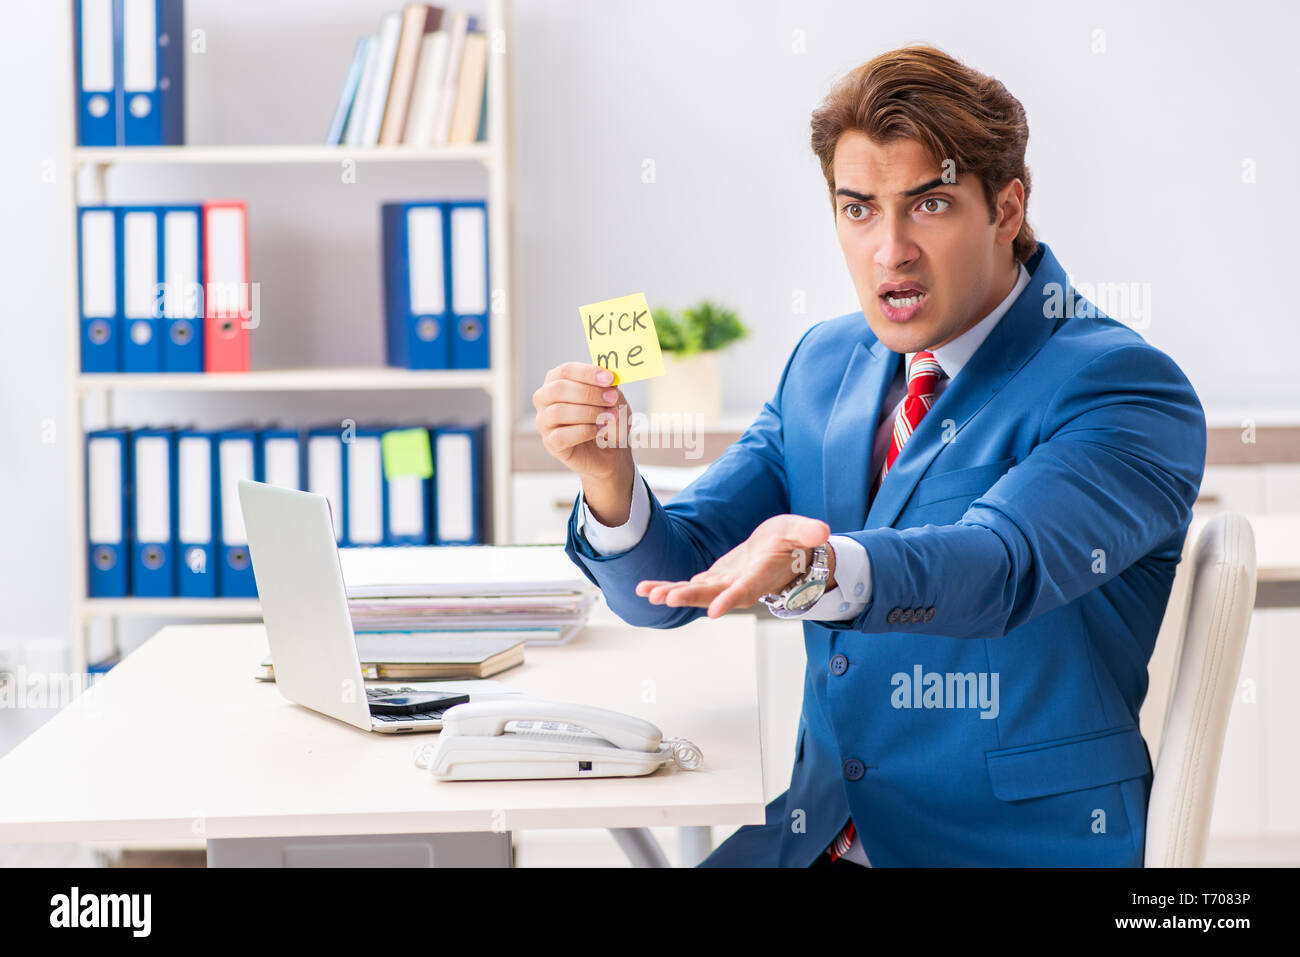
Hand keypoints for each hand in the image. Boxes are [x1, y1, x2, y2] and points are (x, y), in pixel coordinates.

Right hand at [532, 362, 633, 480]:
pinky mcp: (551, 443)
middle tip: (611, 399)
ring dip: (589, 413)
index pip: (565, 371)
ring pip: (558, 412)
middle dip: (588, 393)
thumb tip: (610, 380)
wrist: (611, 450)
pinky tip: (599, 430)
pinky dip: (584, 431)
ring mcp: (544, 422)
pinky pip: (562, 435)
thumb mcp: (614, 399)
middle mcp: (545, 399)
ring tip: (609, 417)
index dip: (587, 373)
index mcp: (557, 381)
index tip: (609, 378)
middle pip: (558, 389)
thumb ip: (610, 388)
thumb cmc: (608, 418)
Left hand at [636, 514, 833, 617]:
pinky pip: (686, 586)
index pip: (746, 589)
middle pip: (713, 594)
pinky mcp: (712, 579)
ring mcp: (723, 584)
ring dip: (671, 592)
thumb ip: (808, 533)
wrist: (785, 555)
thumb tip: (822, 531)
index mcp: (761, 575)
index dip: (731, 599)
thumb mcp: (802, 532)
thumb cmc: (795, 544)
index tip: (714, 609)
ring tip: (647, 593)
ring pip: (694, 592)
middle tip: (666, 597)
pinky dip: (666, 587)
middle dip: (689, 596)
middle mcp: (739, 585)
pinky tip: (645, 589)